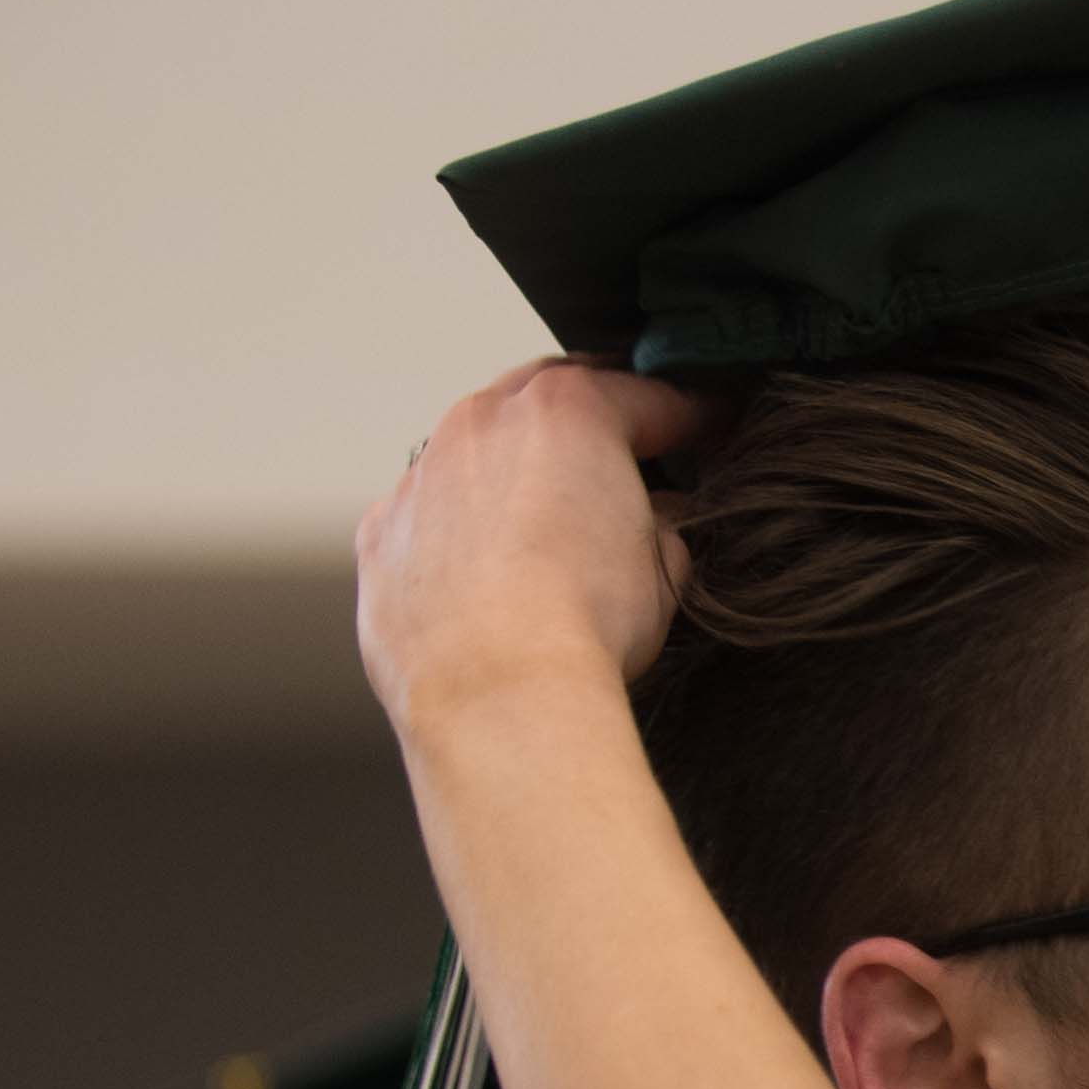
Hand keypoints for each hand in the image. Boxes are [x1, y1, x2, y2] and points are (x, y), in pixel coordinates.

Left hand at [357, 358, 703, 733]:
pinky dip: (456, 525)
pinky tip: (482, 566)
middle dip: (585, 416)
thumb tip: (654, 522)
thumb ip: (660, 524)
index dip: (686, 415)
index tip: (705, 427)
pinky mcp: (384, 533)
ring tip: (543, 512)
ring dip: (510, 467)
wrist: (499, 693)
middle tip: (622, 446)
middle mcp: (484, 424)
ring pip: (473, 449)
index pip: (643, 396)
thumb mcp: (665, 568)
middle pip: (542, 396)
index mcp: (567, 413)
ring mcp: (423, 475)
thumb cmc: (585, 626)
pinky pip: (426, 512)